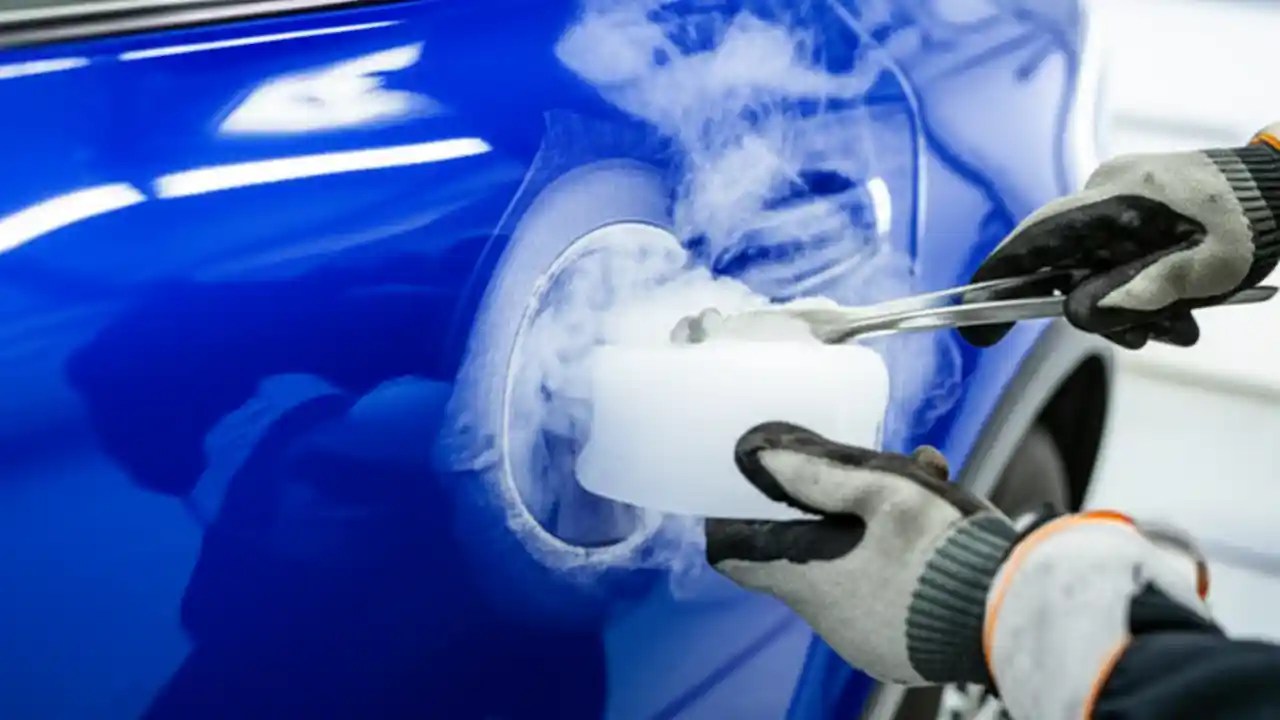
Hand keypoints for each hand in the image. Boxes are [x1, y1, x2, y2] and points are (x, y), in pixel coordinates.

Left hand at [705, 422, 1015, 686]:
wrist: (1013, 612)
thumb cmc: (945, 547)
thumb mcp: (883, 489)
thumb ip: (815, 473)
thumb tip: (755, 456)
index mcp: (809, 580)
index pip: (735, 556)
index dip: (734, 523)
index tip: (742, 500)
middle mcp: (828, 620)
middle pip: (799, 559)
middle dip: (825, 517)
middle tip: (865, 481)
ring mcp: (863, 642)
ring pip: (844, 576)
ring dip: (866, 539)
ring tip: (920, 496)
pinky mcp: (897, 651)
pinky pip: (878, 602)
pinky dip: (891, 570)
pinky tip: (930, 543)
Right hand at [960, 140, 1279, 348]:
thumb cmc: (1251, 222)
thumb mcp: (1202, 271)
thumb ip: (1139, 292)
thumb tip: (1079, 314)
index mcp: (1114, 200)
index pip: (1034, 241)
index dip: (996, 278)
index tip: (970, 314)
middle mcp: (1104, 191)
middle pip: (1063, 261)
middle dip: (1095, 308)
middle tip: (1144, 337)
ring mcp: (1118, 195)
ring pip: (1091, 263)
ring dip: (1127, 303)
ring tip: (1180, 326)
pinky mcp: (1134, 203)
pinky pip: (1112, 252)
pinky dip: (1136, 284)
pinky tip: (1179, 307)